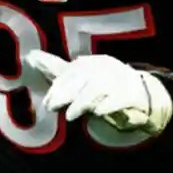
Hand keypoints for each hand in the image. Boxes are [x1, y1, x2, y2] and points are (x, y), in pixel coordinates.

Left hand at [26, 50, 172, 146]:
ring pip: (97, 89)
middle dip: (65, 94)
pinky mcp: (130, 95)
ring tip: (70, 116)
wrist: (140, 94)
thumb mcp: (81, 76)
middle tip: (52, 107)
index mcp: (92, 62)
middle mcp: (105, 67)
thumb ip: (57, 69)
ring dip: (81, 103)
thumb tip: (32, 56)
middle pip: (82, 79)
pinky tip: (97, 113)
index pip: (71, 72)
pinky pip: (118, 99)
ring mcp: (119, 80)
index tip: (47, 103)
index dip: (57, 87)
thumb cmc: (103, 84)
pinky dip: (107, 106)